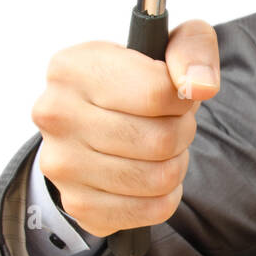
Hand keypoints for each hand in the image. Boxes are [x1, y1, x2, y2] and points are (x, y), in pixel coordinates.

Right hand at [31, 19, 218, 237]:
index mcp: (71, 68)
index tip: (176, 95)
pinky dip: (165, 196)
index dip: (183, 98)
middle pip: (161, 140)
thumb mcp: (166, 45)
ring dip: (176, 164)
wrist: (95, 123)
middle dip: (182, 132)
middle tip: (172, 124)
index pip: (157, 93)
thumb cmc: (136, 80)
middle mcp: (55, 116)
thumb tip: (200, 86)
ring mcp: (62, 165)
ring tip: (161, 149)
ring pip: (159, 178)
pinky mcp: (79, 204)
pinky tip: (150, 175)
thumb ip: (192, 48)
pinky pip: (152, 210)